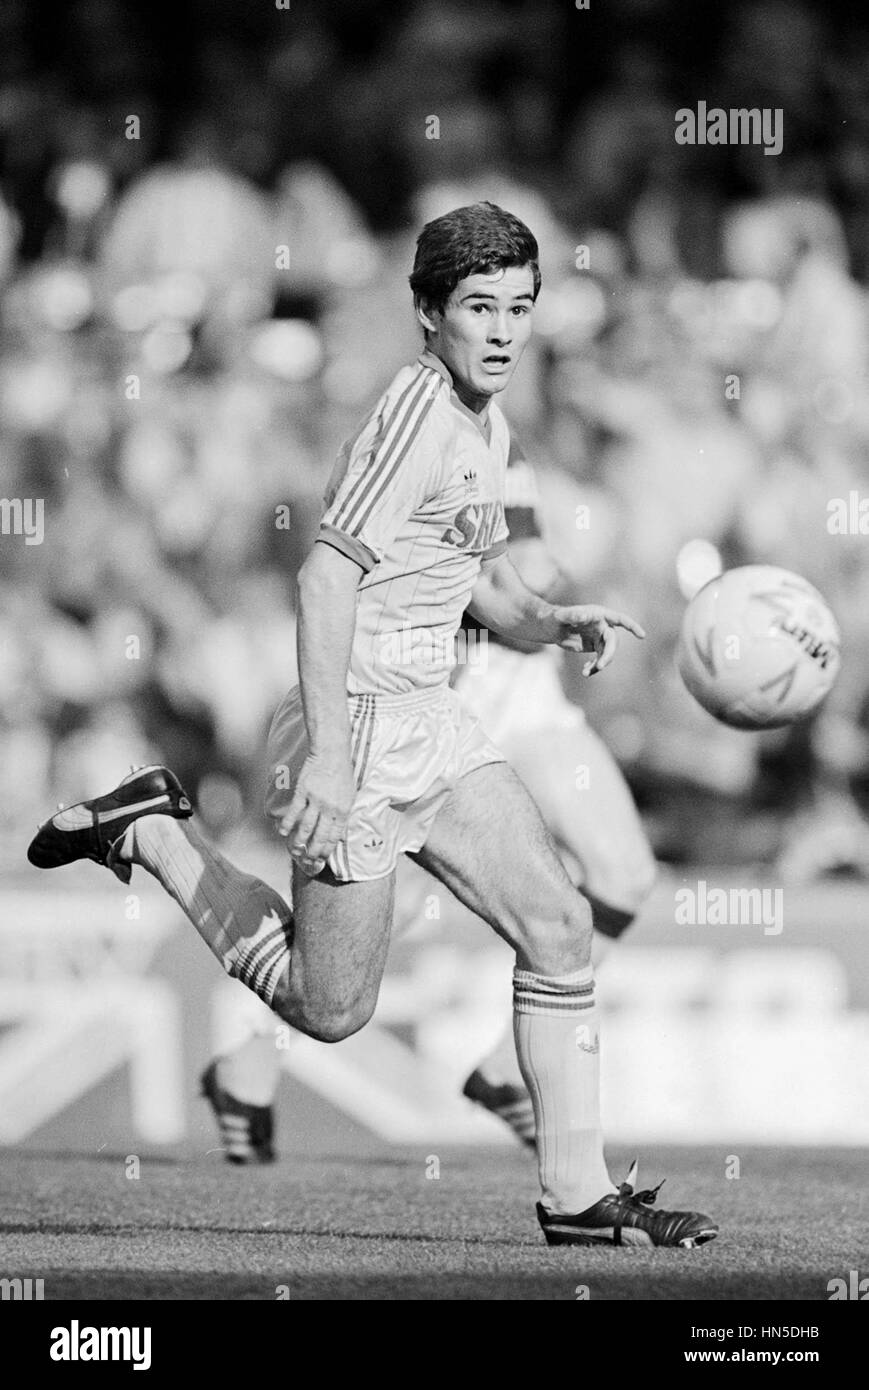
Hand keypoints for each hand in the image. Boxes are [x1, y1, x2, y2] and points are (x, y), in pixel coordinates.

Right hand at [278, 752, 354, 874]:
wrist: (332, 752)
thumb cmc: (342, 773)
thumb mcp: (350, 796)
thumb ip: (344, 815)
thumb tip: (340, 835)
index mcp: (343, 810)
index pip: (334, 837)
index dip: (327, 850)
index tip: (322, 859)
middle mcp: (330, 808)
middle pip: (320, 836)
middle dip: (313, 851)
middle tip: (308, 860)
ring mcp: (315, 800)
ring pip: (306, 827)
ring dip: (300, 841)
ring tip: (295, 850)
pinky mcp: (303, 792)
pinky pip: (294, 811)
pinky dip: (288, 823)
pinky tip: (283, 832)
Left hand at [551, 605, 645, 674]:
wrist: (551, 627)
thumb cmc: (556, 617)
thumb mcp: (562, 616)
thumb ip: (573, 615)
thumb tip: (586, 615)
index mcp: (599, 614)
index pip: (619, 619)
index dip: (632, 626)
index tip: (642, 636)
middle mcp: (603, 625)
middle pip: (613, 642)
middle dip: (608, 654)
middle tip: (600, 666)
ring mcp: (599, 637)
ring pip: (607, 653)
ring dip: (600, 664)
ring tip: (586, 673)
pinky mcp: (594, 646)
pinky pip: (600, 658)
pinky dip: (595, 667)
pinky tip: (586, 672)